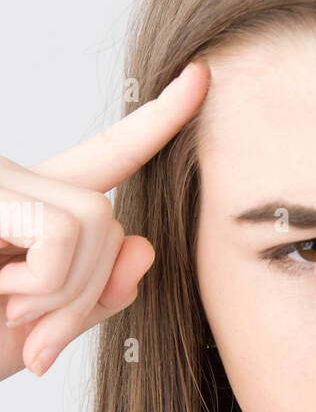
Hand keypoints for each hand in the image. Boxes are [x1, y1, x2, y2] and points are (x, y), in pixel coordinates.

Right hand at [0, 61, 209, 380]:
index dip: (156, 121)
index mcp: (32, 206)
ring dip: (65, 293)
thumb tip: (145, 245)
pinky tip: (2, 294)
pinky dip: (48, 283)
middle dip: (89, 290)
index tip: (200, 77)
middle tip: (36, 334)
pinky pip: (64, 231)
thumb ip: (96, 294)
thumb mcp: (42, 331)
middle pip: (110, 217)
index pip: (108, 155)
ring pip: (96, 222)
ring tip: (8, 310)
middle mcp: (12, 178)